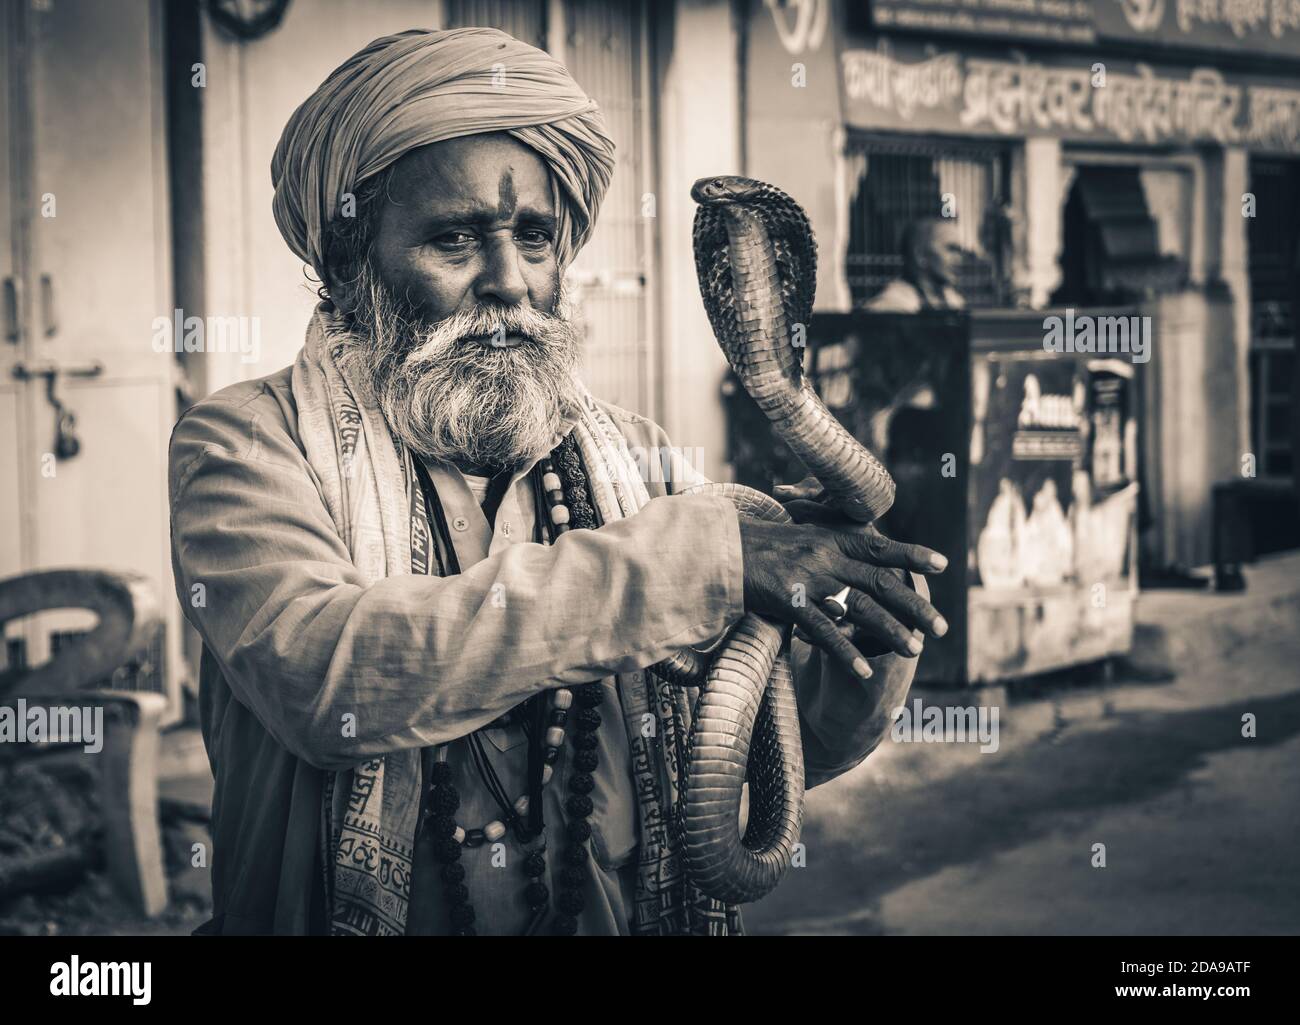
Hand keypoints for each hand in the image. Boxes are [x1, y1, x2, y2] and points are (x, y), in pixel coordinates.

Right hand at [737, 476, 947, 679]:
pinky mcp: (790, 601)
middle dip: (914, 605)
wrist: (722, 551)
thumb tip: (864, 568)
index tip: (943, 565)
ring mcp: (810, 579)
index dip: (912, 555)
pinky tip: (867, 671)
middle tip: (942, 628)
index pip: (880, 546)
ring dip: (890, 631)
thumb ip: (834, 551)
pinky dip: (847, 651)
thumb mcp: (804, 539)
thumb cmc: (764, 547)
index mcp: (832, 538)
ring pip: (860, 606)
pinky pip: (824, 631)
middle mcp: (826, 556)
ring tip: (915, 650)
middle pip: (880, 581)